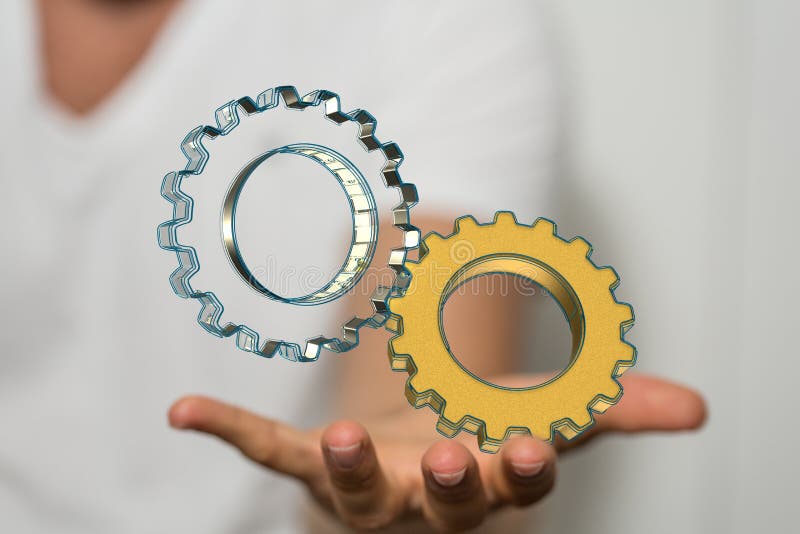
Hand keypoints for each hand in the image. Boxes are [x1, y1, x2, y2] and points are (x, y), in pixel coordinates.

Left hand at [168, 373, 704, 531]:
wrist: (422, 454)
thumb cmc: (489, 432)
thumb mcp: (551, 410)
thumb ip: (617, 407)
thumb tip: (699, 407)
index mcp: (489, 479)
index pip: (517, 484)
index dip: (524, 469)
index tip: (530, 447)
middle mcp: (425, 497)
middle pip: (440, 503)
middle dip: (451, 484)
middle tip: (453, 458)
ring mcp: (365, 485)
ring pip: (353, 488)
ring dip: (347, 465)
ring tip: (341, 438)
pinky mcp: (315, 462)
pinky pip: (270, 450)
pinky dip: (229, 430)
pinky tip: (181, 409)